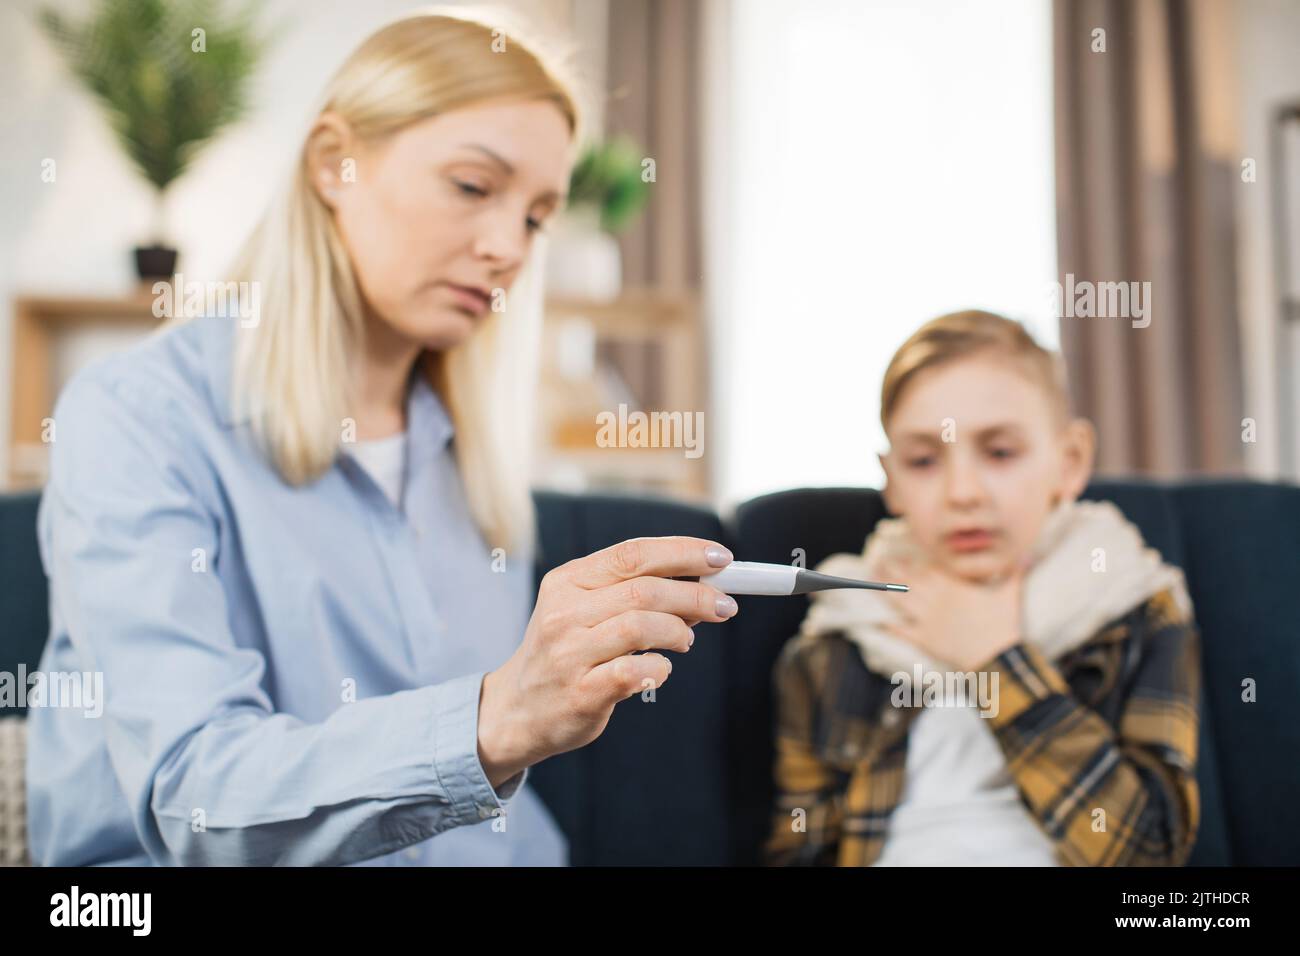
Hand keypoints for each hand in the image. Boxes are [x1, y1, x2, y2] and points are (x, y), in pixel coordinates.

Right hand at [477, 536, 737, 786]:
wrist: (516, 711)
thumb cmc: (565, 654)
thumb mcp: (585, 611)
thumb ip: (634, 595)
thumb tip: (702, 586)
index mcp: (567, 581)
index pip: (632, 554)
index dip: (682, 552)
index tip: (721, 558)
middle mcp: (564, 612)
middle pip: (643, 590)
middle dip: (695, 595)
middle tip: (725, 606)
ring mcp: (568, 653)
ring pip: (641, 626)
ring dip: (679, 631)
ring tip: (685, 641)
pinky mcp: (580, 693)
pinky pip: (634, 671)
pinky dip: (660, 668)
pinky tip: (660, 669)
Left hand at [875, 556, 1024, 672]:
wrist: (997, 656)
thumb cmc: (1003, 624)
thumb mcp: (1009, 594)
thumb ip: (1014, 572)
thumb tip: (1028, 555)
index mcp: (953, 586)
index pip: (927, 567)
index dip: (911, 560)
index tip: (899, 552)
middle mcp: (936, 599)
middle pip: (907, 580)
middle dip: (891, 570)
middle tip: (878, 562)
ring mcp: (927, 619)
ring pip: (900, 600)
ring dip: (883, 590)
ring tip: (871, 580)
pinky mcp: (924, 638)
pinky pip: (902, 630)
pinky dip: (890, 624)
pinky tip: (878, 619)